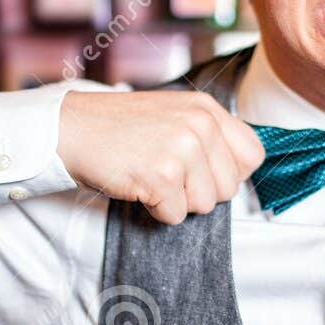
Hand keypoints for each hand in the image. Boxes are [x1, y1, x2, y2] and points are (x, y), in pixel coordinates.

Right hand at [58, 90, 264, 224]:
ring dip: (177, 201)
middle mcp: (200, 125)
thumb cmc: (120, 128)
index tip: (205, 173)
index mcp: (207, 108)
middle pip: (228, 187)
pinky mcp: (161, 176)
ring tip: (151, 176)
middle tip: (168, 175)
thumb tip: (239, 173)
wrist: (71, 128)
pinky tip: (139, 185)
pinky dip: (156, 210)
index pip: (253, 155)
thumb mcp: (175, 115)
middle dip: (200, 192)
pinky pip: (175, 215)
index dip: (232, 173)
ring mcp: (182, 149)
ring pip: (204, 205)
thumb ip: (210, 136)